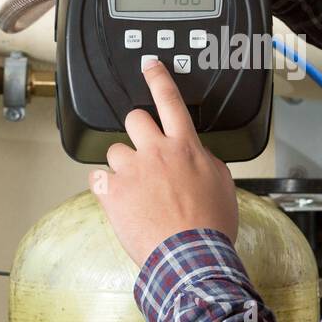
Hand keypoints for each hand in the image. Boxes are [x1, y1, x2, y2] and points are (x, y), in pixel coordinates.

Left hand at [91, 57, 238, 265]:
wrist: (190, 257)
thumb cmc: (209, 226)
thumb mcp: (222, 184)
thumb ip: (206, 160)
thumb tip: (198, 154)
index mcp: (185, 147)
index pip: (170, 100)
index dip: (158, 78)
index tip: (150, 65)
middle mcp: (156, 152)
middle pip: (135, 119)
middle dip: (137, 129)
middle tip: (144, 149)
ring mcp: (132, 171)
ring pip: (115, 150)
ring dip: (123, 164)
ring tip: (136, 189)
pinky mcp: (112, 193)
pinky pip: (98, 178)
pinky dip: (106, 187)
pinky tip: (120, 200)